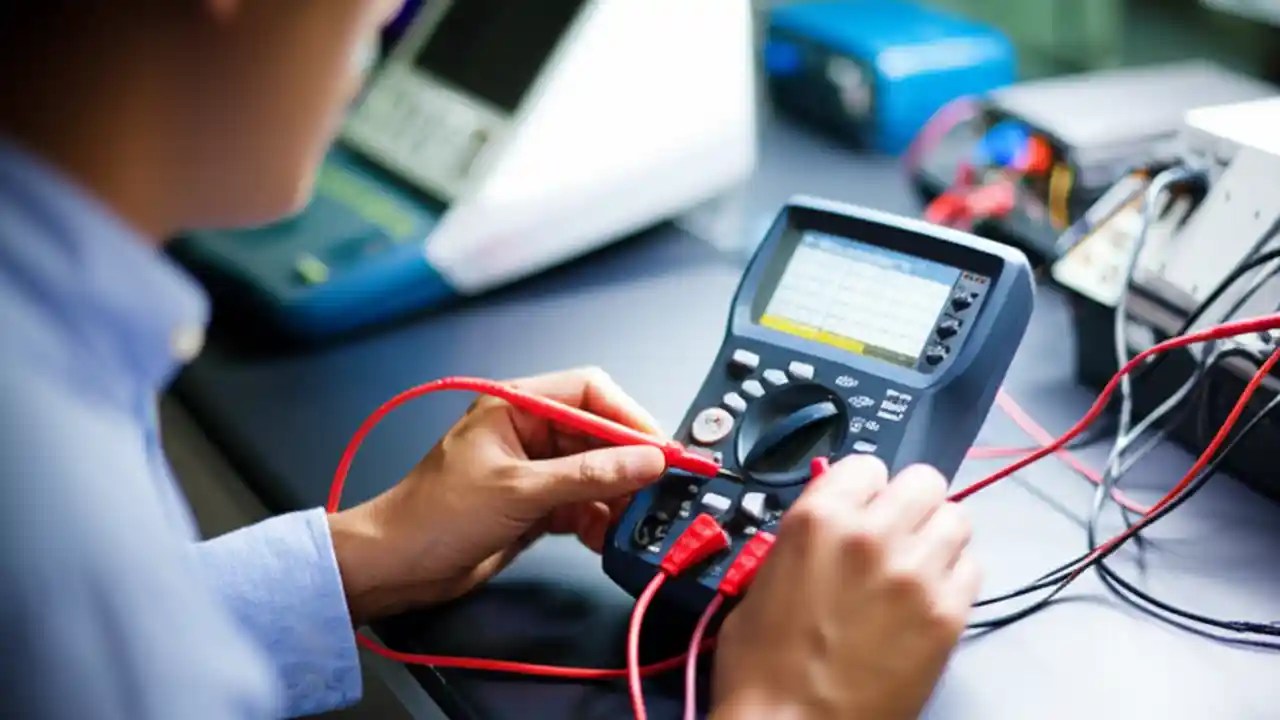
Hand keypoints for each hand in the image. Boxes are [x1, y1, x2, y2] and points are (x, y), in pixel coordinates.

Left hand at [327, 368, 667, 622]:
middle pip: (600, 434)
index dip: (629, 416)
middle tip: (655, 489)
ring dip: (615, 497)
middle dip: (628, 463)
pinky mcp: (536, 504)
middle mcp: (528, 431)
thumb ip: (588, 475)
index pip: (590, 391)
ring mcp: (534, 469)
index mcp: (516, 405)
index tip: (658, 448)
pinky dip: (598, 520)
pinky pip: (583, 503)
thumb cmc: (433, 515)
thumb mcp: (520, 491)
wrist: (396, 567)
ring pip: (596, 473)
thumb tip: (647, 460)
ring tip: (629, 521)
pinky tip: (603, 538)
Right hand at [711, 456, 979, 719]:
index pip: (867, 465)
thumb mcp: (761, 580)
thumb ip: (805, 539)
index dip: (864, 487)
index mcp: (819, 519)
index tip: (864, 504)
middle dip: (909, 503)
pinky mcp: (947, 615)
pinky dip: (955, 577)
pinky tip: (928, 598)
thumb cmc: (764, 669)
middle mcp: (873, 535)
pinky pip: (972, 569)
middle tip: (897, 530)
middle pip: (923, 481)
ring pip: (956, 518)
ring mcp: (916, 574)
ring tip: (916, 564)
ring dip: (937, 536)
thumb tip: (830, 527)